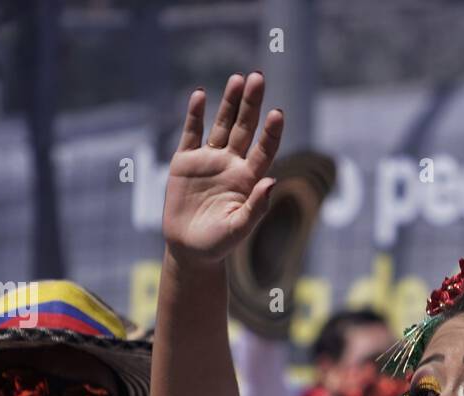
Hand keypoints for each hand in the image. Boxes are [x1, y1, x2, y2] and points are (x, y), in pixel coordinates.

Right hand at [163, 73, 284, 261]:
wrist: (189, 250)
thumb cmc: (218, 244)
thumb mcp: (238, 229)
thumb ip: (256, 207)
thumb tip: (272, 181)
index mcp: (248, 180)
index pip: (263, 149)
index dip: (270, 132)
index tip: (277, 113)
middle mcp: (231, 165)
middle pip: (244, 128)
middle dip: (251, 104)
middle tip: (258, 77)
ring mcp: (209, 161)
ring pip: (222, 125)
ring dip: (229, 102)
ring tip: (238, 79)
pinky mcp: (186, 162)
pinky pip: (192, 133)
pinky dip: (195, 114)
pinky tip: (200, 95)